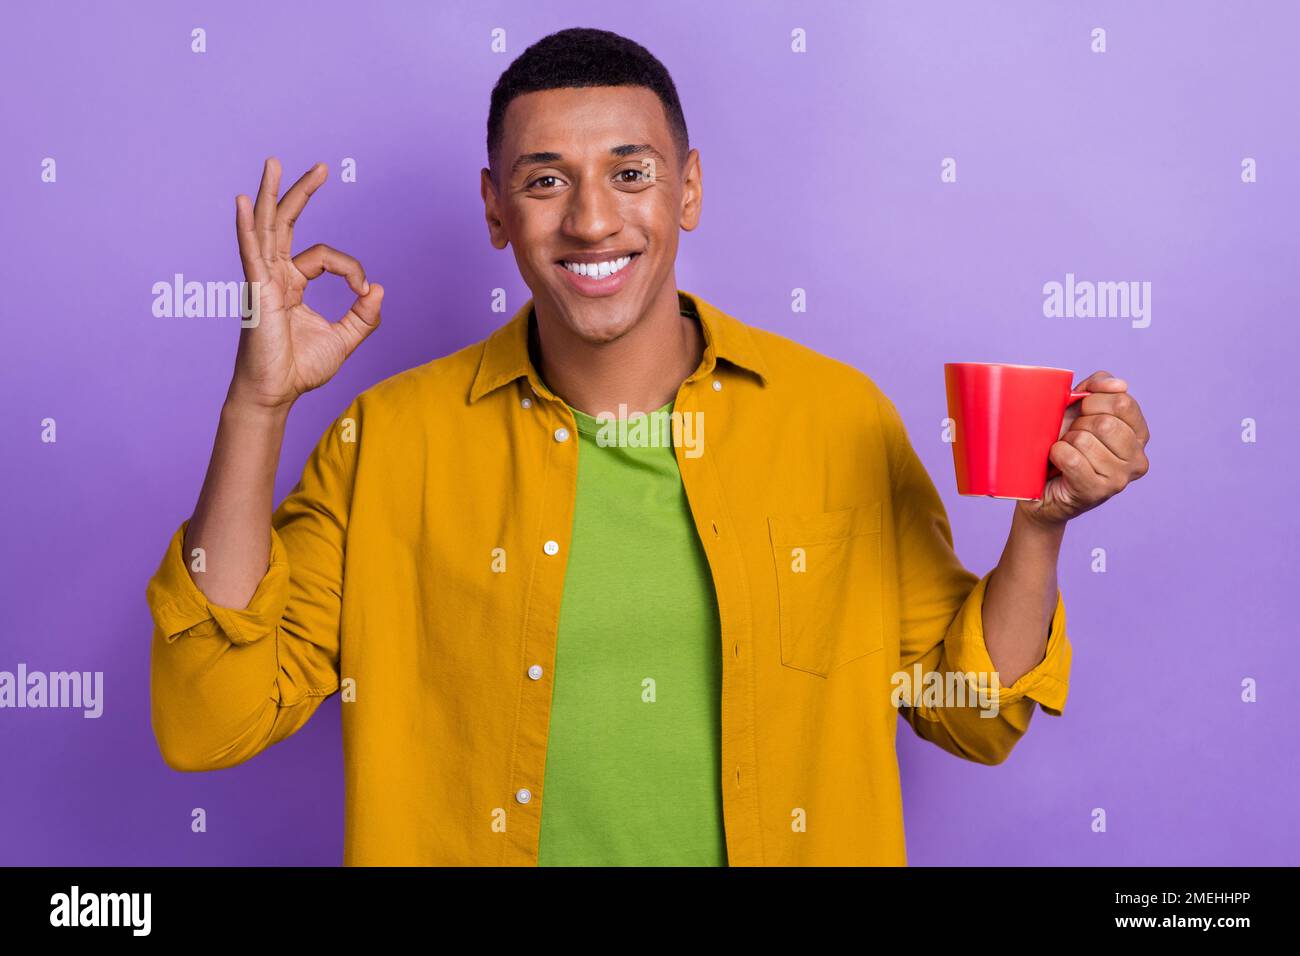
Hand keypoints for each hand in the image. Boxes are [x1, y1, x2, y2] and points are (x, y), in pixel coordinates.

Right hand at [227, 158, 383, 411]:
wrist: (276, 393)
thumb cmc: (300, 368)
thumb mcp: (343, 340)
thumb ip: (364, 317)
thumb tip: (380, 290)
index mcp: (293, 283)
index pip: (326, 257)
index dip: (353, 270)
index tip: (365, 294)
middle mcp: (275, 275)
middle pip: (286, 223)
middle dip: (303, 193)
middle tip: (323, 166)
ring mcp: (262, 280)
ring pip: (267, 228)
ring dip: (272, 194)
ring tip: (274, 162)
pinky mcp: (256, 291)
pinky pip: (250, 252)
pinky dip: (245, 226)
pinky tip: (241, 201)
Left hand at [1016, 370, 1149, 526]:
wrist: (1036, 482)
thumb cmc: (1061, 441)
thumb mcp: (1079, 407)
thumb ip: (1098, 387)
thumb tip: (1119, 384)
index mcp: (1139, 434)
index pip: (1123, 402)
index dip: (1092, 401)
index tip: (1081, 411)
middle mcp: (1138, 459)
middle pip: (1105, 423)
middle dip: (1078, 424)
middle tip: (1070, 437)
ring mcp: (1120, 479)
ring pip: (1085, 440)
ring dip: (1065, 442)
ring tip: (1065, 452)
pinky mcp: (1097, 493)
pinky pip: (1072, 459)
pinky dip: (1056, 455)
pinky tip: (1056, 463)